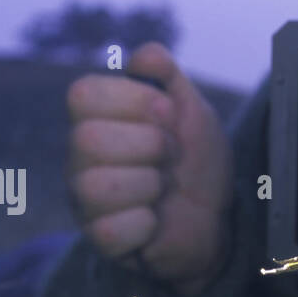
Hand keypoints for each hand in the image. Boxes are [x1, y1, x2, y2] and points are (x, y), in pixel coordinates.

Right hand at [66, 42, 233, 293]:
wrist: (217, 218)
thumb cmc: (196, 162)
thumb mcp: (192, 112)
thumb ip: (169, 78)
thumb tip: (143, 57)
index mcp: (95, 119)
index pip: (82, 94)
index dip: (133, 101)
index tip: (169, 116)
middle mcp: (80, 157)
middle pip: (87, 139)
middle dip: (148, 145)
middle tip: (170, 157)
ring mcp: (86, 200)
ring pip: (96, 186)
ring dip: (148, 185)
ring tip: (162, 189)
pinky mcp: (101, 239)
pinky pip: (110, 230)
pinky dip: (145, 224)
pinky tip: (155, 221)